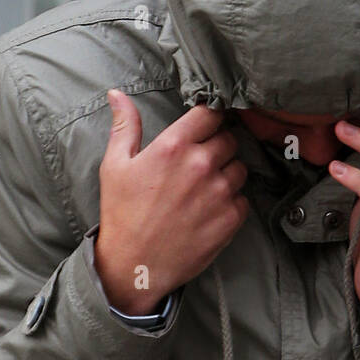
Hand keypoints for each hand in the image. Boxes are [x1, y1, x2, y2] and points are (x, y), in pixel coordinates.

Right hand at [95, 92, 248, 313]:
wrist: (135, 265)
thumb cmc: (122, 214)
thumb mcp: (115, 165)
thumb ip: (125, 126)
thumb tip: (117, 94)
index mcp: (174, 146)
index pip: (211, 113)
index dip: (210, 118)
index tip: (205, 127)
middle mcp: (201, 165)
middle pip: (229, 139)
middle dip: (219, 146)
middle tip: (202, 163)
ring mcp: (219, 193)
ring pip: (240, 168)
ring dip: (228, 173)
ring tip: (206, 189)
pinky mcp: (230, 219)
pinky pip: (243, 199)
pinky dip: (232, 202)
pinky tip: (211, 210)